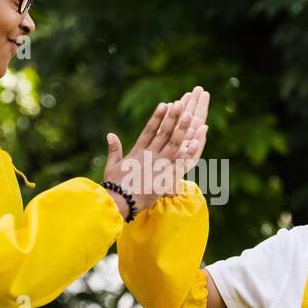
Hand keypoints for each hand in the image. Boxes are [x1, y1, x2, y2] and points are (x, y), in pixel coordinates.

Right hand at [104, 87, 208, 213]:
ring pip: (172, 144)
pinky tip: (196, 144)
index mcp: (137, 152)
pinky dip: (187, 154)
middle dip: (172, 118)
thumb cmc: (114, 186)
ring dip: (182, 130)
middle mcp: (149, 156)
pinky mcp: (164, 178)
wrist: (118, 202)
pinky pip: (178, 163)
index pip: (149, 130)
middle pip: (163, 134)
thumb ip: (114, 149)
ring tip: (190, 117)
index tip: (164, 105)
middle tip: (180, 104)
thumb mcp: (112, 166)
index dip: (157, 117)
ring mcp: (157, 166)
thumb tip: (110, 134)